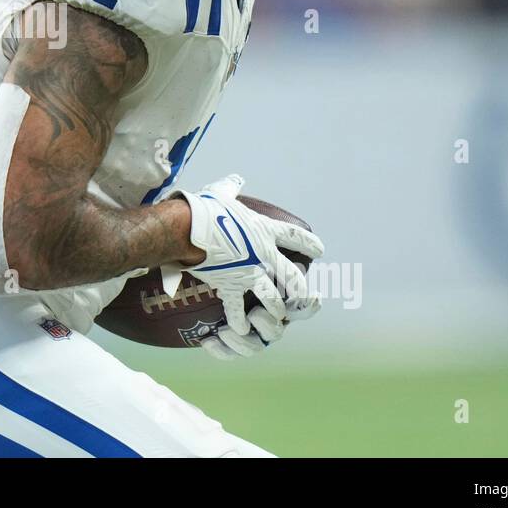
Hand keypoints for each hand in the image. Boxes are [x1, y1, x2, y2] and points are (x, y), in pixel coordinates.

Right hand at [175, 175, 323, 358]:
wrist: (188, 230)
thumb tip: (236, 179)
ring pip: (271, 298)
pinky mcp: (230, 286)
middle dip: (301, 288)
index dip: (308, 243)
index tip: (319, 250)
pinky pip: (235, 309)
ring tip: (279, 315)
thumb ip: (232, 187)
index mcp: (264, 231)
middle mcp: (262, 255)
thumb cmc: (205, 208)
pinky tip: (241, 328)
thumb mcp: (221, 193)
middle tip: (307, 296)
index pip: (294, 237)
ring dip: (276, 309)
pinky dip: (238, 320)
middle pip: (292, 276)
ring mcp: (248, 273)